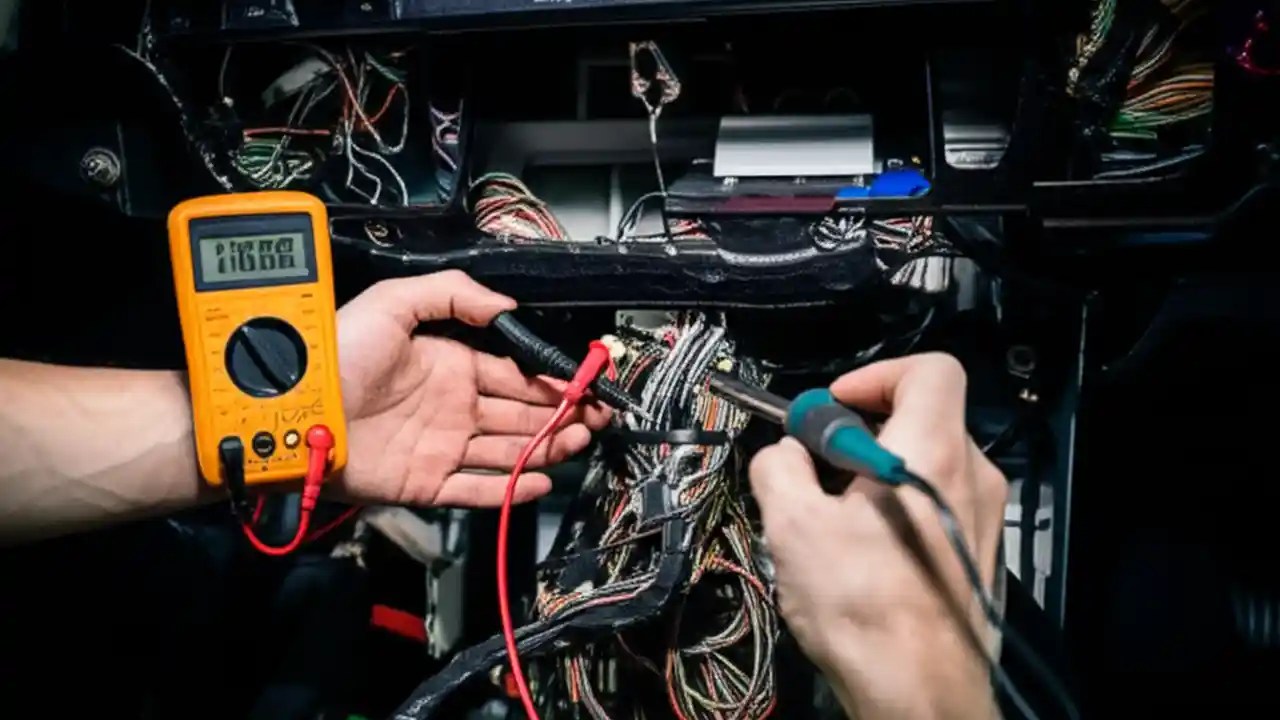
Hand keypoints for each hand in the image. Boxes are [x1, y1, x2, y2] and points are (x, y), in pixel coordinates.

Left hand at [332, 271, 609, 507]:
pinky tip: (539, 479)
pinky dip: (510, 489)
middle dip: (560, 415)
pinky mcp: (426, 482)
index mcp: (449, 364)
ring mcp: (441, 446)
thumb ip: (454, 294)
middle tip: (595, 416)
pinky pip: (476, 489)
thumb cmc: (337, 352)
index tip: (579, 383)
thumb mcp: (394, 301)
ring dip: (547, 447)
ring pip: (508, 450)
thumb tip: (505, 307)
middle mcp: (450, 406)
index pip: (513, 375)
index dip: (549, 380)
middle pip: (520, 415)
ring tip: (579, 441)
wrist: (298, 406)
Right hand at [749, 353, 1006, 718]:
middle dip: (864, 431)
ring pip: (928, 465)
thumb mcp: (792, 525)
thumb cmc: (859, 603)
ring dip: (877, 473)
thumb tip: (785, 452)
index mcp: (934, 450)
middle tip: (818, 468)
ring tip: (833, 520)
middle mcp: (973, 476)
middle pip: (924, 416)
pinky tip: (865, 556)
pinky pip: (938, 506)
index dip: (875, 377)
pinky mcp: (980, 556)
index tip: (833, 410)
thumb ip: (780, 466)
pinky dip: (900, 509)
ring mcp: (985, 519)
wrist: (919, 693)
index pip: (930, 369)